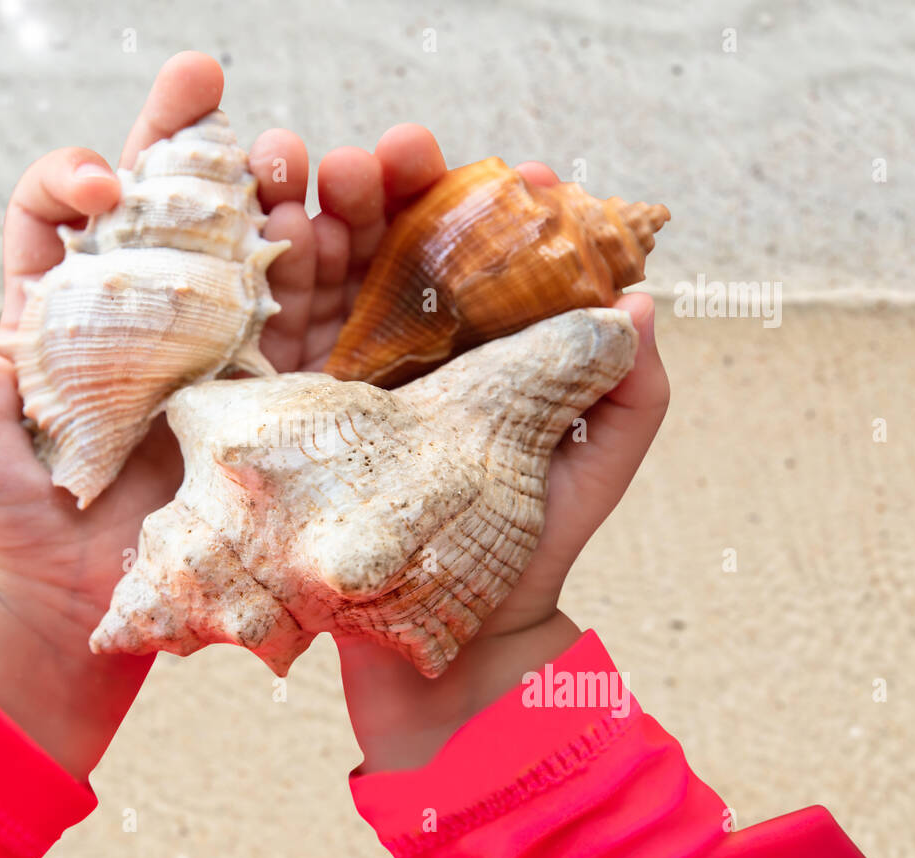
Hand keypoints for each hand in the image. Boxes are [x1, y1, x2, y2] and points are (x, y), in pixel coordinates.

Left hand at [0, 53, 310, 780]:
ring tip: (304, 162)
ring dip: (278, 196)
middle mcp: (143, 314)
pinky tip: (340, 233)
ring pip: (250, 252)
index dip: (88, 171)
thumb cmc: (4, 515)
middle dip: (201, 144)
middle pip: (176, 207)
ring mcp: (211, 350)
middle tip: (221, 99)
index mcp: (67, 304)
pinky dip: (326, 278)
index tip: (105, 184)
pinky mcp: (263, 395)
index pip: (76, 208)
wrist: (75, 600)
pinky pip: (303, 326)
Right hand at [310, 162, 670, 772]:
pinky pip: (271, 334)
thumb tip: (643, 297)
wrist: (435, 652)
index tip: (514, 176)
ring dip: (326, 214)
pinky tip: (275, 231)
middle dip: (393, 190)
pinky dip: (270, 277)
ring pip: (328, 275)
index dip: (492, 209)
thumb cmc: (523, 559)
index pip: (477, 260)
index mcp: (477, 358)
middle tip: (394, 148)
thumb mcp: (590, 474)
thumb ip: (628, 394)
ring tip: (327, 173)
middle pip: (392, 251)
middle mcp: (407, 358)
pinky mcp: (283, 414)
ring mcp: (340, 382)